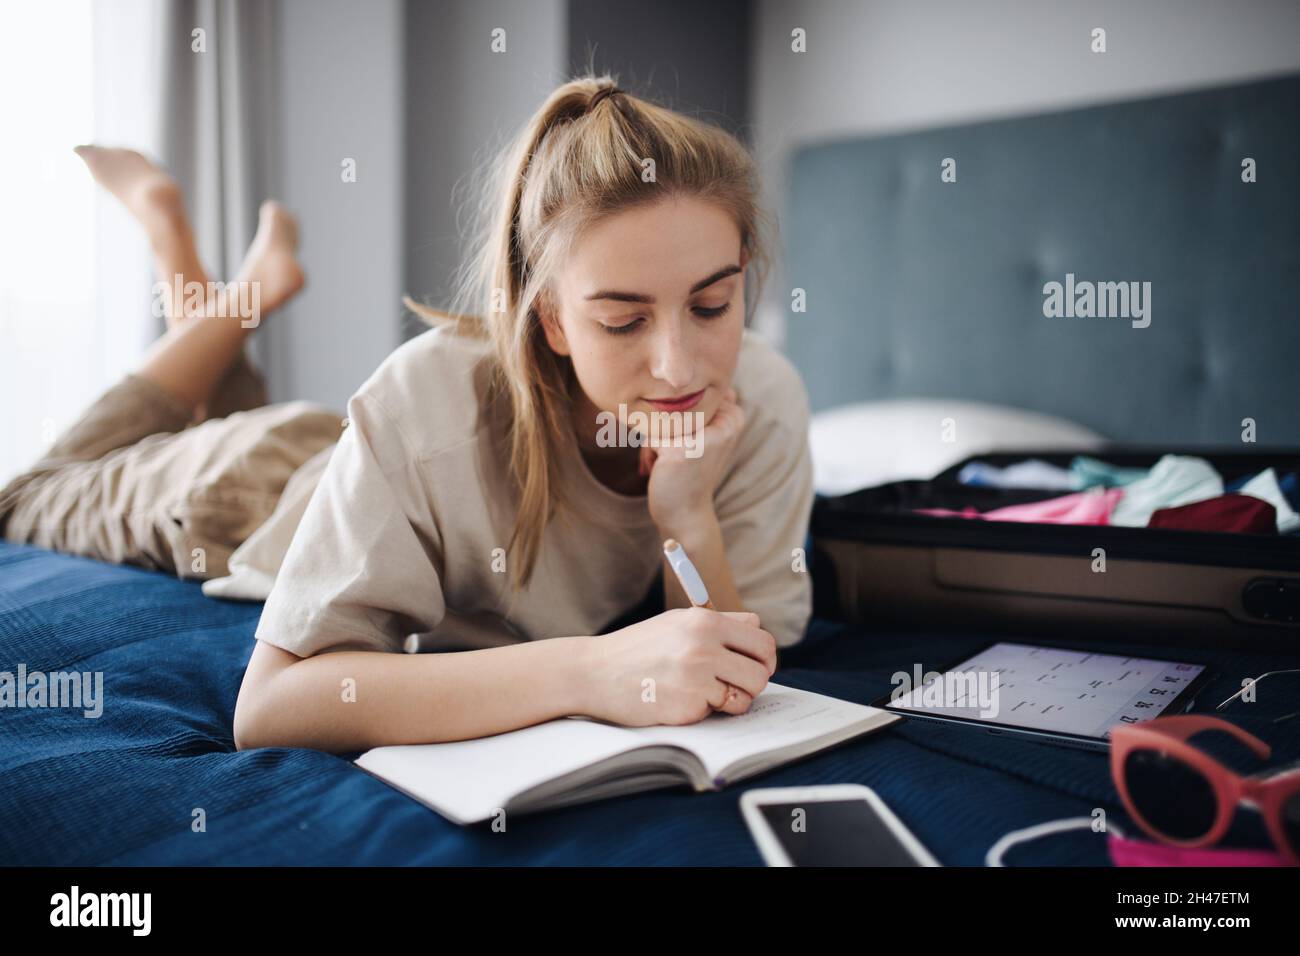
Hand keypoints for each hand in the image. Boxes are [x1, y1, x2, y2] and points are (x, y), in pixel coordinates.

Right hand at [581, 607, 776, 725]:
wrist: (595, 672)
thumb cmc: (637, 648)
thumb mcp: (677, 622)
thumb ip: (718, 625)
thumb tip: (756, 631)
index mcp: (705, 621)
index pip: (762, 640)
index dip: (763, 657)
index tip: (754, 665)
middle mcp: (704, 647)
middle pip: (761, 672)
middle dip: (753, 682)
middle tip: (735, 685)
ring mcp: (696, 678)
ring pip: (745, 697)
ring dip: (732, 700)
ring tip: (707, 694)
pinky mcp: (687, 707)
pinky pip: (716, 713)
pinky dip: (704, 711)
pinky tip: (680, 700)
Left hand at [641, 387, 744, 531]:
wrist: (685, 513)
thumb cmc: (688, 470)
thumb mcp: (703, 434)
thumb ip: (702, 406)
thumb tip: (685, 375)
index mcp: (735, 415)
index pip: (689, 394)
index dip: (681, 415)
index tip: (689, 442)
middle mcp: (726, 422)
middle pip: (675, 403)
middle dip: (667, 425)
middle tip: (677, 454)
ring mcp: (705, 436)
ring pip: (662, 418)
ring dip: (657, 439)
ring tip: (668, 461)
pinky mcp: (681, 450)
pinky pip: (650, 436)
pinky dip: (648, 452)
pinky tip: (659, 469)